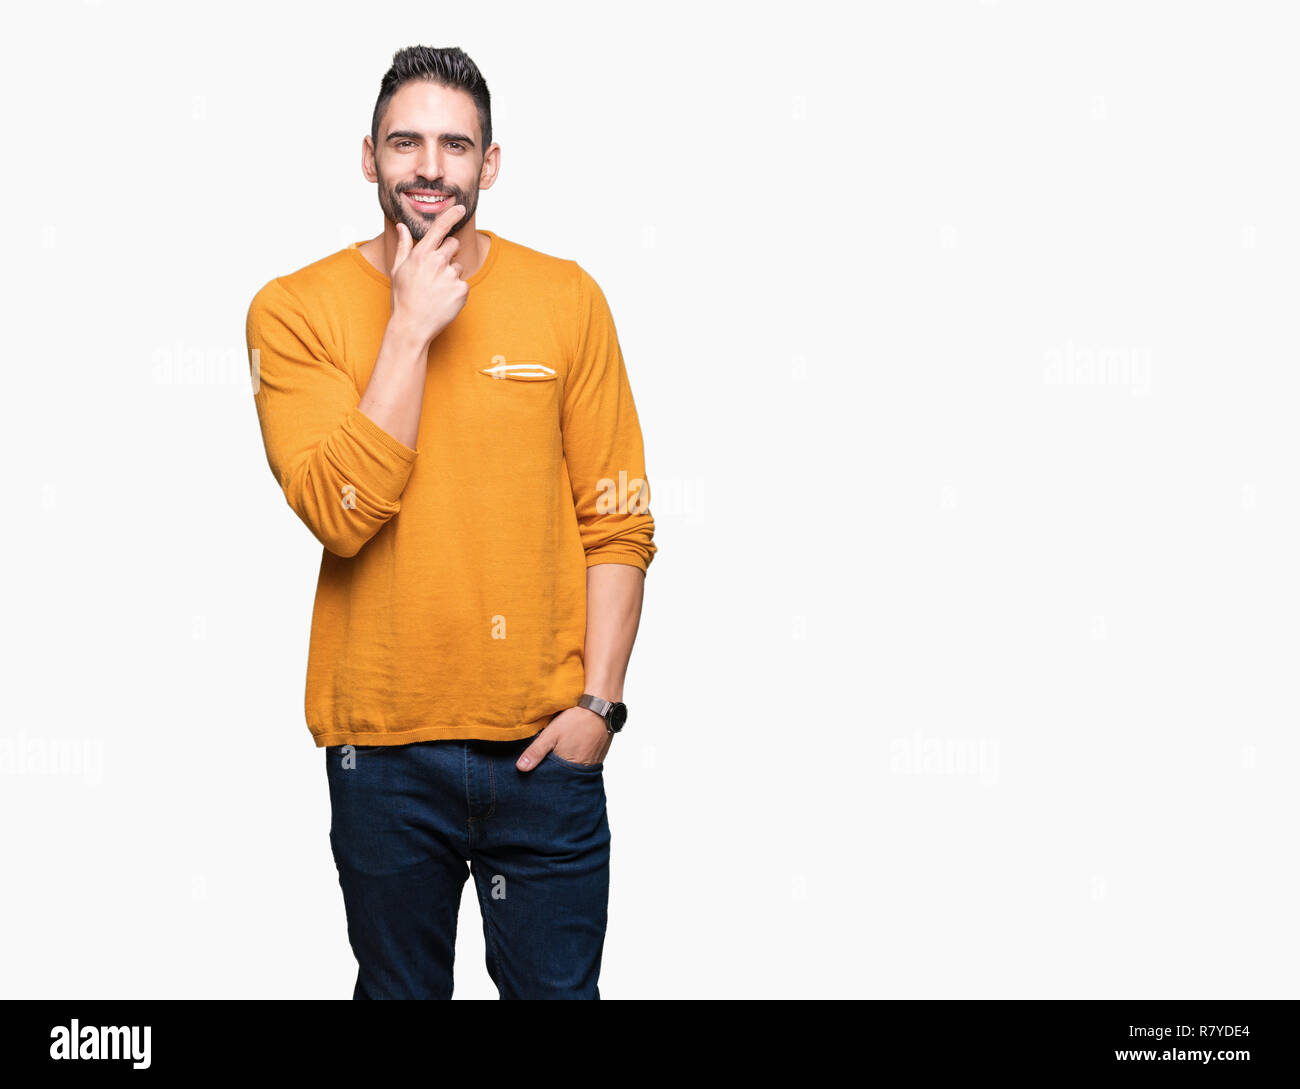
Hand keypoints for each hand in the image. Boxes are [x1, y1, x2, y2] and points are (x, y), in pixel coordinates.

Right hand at [389, 203, 468, 347]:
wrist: (412, 326)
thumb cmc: (403, 298)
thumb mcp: (398, 270)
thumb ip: (404, 246)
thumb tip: (403, 226)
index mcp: (421, 254)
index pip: (440, 227)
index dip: (452, 215)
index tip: (461, 208)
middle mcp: (438, 261)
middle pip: (453, 245)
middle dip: (448, 254)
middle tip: (435, 273)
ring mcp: (451, 276)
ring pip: (459, 267)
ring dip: (451, 275)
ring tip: (436, 291)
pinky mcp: (461, 290)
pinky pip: (463, 284)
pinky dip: (456, 291)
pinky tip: (444, 300)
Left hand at [517, 706, 610, 770]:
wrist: (601, 708)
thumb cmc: (576, 720)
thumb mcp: (551, 734)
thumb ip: (536, 751)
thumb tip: (520, 768)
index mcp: (569, 767)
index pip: (552, 779)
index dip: (544, 775)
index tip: (537, 770)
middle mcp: (583, 770)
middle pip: (563, 775)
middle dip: (554, 771)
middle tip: (548, 759)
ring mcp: (592, 764)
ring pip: (574, 769)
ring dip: (566, 765)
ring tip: (560, 754)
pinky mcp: (598, 757)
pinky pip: (584, 763)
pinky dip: (576, 759)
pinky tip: (572, 749)